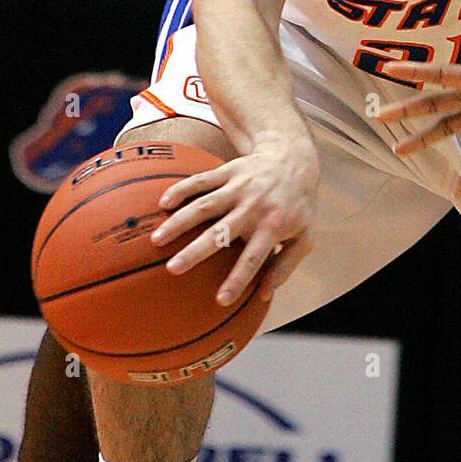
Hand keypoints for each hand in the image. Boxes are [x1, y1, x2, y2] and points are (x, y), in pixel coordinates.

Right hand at [150, 131, 319, 304]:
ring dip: (180, 221)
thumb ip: (285, 266)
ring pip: (205, 206)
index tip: (220, 301)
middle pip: (222, 232)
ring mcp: (239, 187)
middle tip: (173, 268)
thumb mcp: (304, 237)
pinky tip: (162, 203)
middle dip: (197, 251)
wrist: (294, 160)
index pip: (254, 259)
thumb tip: (264, 296)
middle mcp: (254, 207)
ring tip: (157, 240)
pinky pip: (201, 180)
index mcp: (273, 226)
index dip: (238, 280)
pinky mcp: (228, 171)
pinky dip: (181, 189)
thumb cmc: (298, 206)